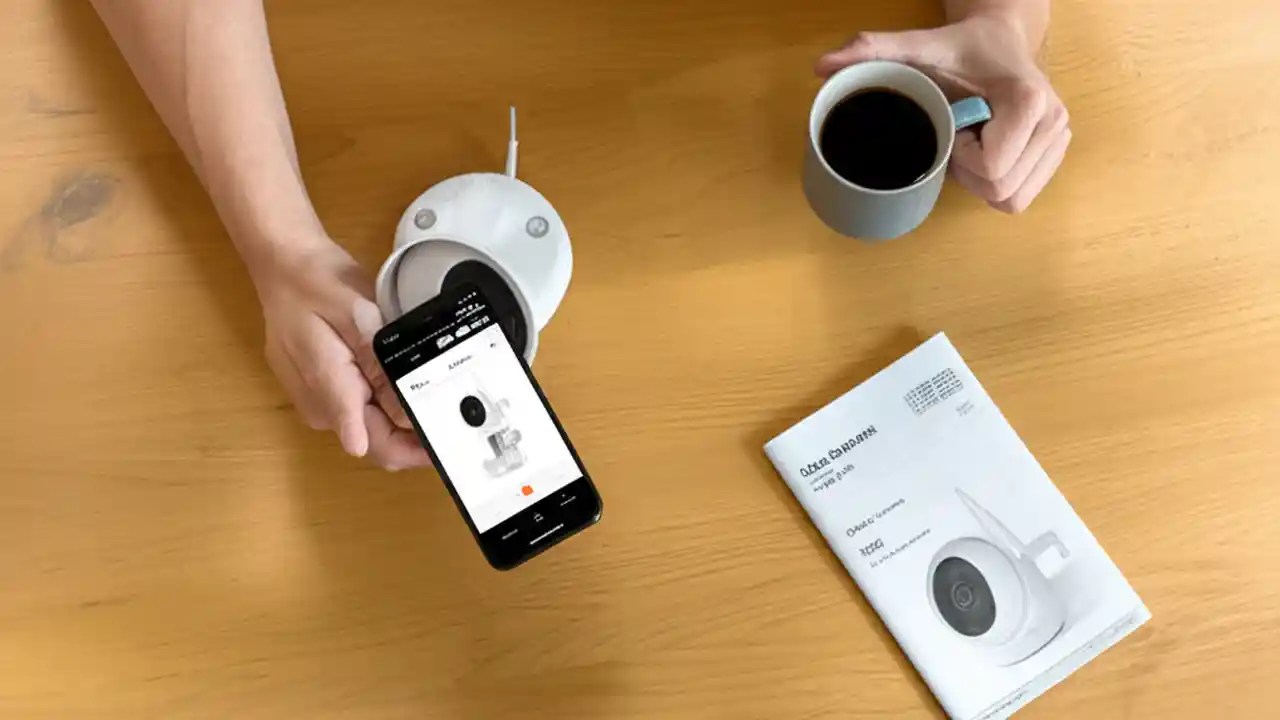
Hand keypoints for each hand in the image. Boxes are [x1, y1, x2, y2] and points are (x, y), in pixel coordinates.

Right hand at [254, 240, 430, 470]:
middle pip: (380, 444)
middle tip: (456, 412)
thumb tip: (403, 417)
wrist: (282, 266)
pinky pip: (362, 412)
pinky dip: (388, 403)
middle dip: (418, 436)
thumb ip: (379, 367)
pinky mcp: (324, 396)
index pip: (382, 447)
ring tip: (439, 393)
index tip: (453, 441)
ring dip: (405, 419)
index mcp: (332, 392)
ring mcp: (321, 405)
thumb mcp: (356, 315)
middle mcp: (323, 410)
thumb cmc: (317, 283)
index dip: (420, 452)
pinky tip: (408, 382)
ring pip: (374, 430)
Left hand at [816, 15, 1070, 212]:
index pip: (991, 170)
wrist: (1000, 38)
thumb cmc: (960, 48)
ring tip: (972, 141)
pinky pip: (1019, 198)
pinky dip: (996, 184)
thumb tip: (821, 66)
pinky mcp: (1057, 153)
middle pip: (999, 190)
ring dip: (982, 180)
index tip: (953, 126)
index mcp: (1028, 101)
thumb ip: (873, 51)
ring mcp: (1059, 140)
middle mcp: (1054, 122)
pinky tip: (985, 150)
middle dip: (969, 172)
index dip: (961, 158)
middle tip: (958, 134)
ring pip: (1010, 200)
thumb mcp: (917, 46)